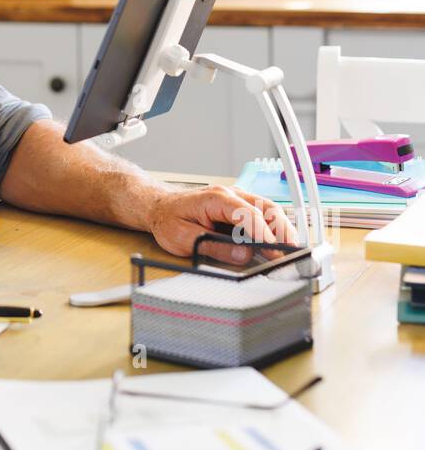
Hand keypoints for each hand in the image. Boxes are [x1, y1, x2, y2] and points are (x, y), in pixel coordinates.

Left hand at [143, 183, 298, 264]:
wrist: (159, 206)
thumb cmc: (168, 219)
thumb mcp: (183, 238)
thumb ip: (213, 246)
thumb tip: (241, 255)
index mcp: (215, 198)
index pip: (247, 214)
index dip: (263, 233)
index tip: (273, 250)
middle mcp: (230, 194)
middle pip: (265, 208)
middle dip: (281, 230)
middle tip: (290, 253)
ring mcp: (235, 198)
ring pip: (268, 208)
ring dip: (281, 228)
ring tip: (290, 249)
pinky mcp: (238, 205)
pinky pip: (262, 212)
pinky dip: (273, 226)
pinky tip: (278, 241)